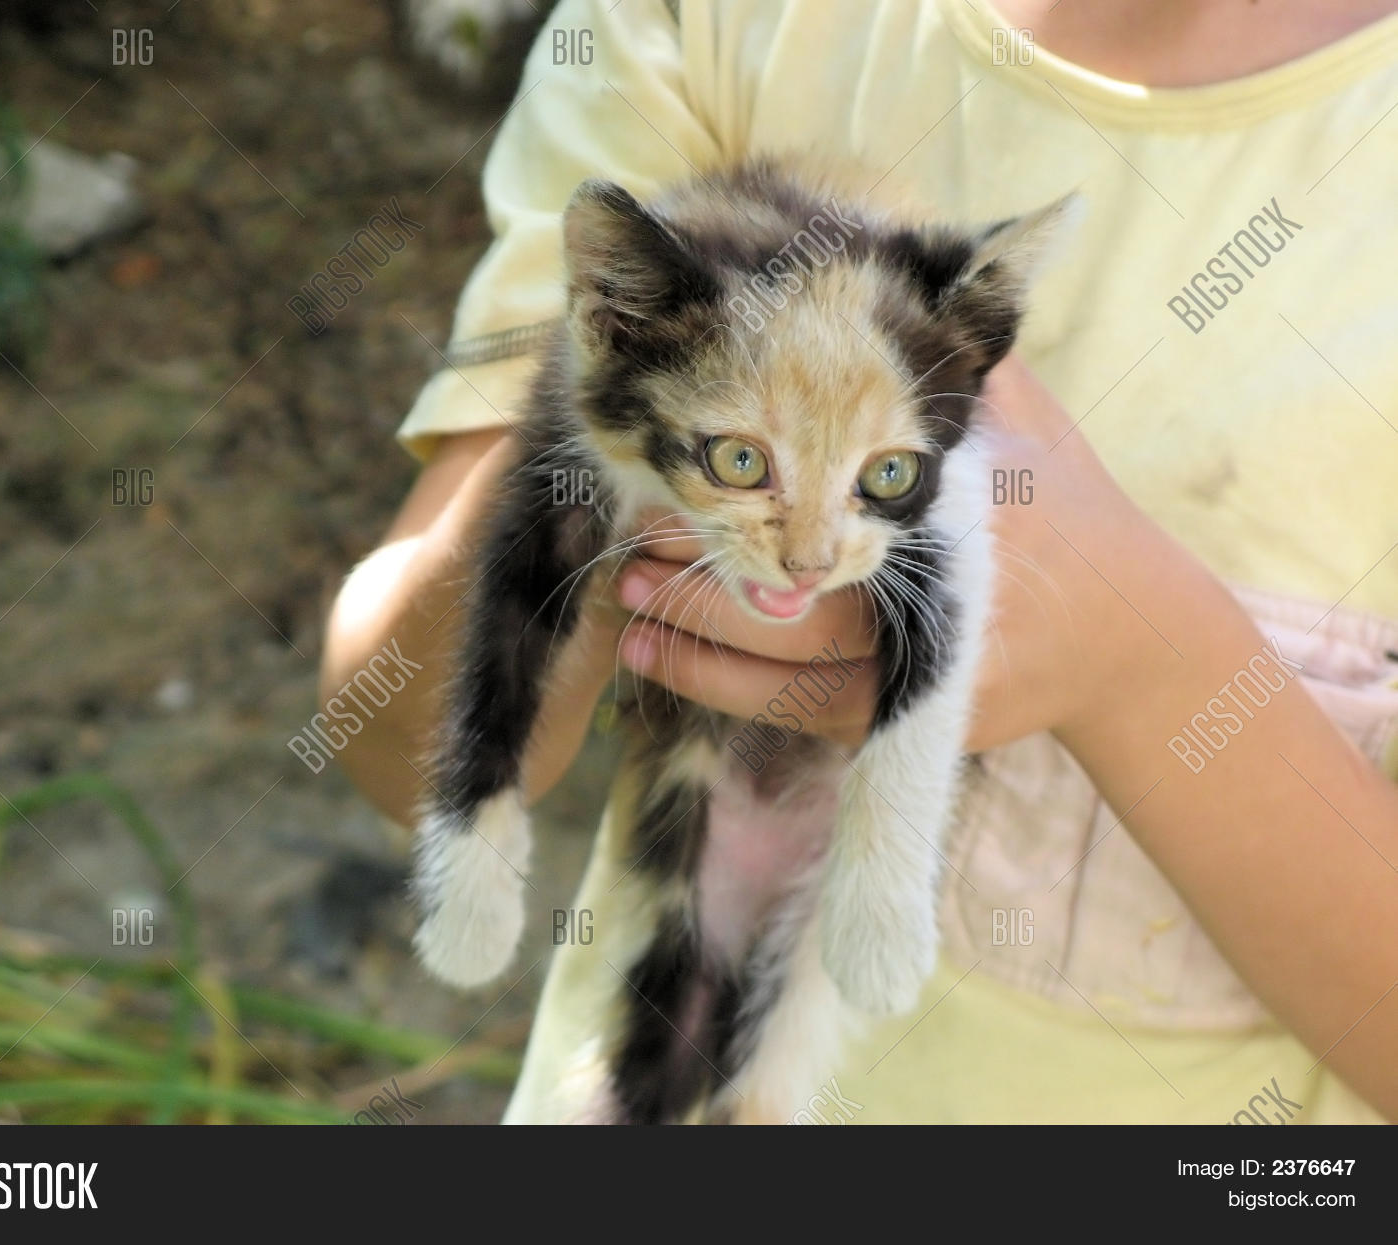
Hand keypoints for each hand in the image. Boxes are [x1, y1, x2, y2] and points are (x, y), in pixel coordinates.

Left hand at [611, 354, 1168, 753]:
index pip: (841, 477)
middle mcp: (943, 586)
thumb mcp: (1023, 415)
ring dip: (691, 629)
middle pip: (800, 581)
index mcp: (961, 502)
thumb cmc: (1062, 505)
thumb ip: (954, 350)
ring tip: (625, 599)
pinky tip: (652, 655)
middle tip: (635, 540)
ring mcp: (923, 662)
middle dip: (707, 560)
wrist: (1126, 638)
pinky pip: (789, 709)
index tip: (685, 452)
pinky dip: (714, 684)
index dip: (755, 471)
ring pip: (784, 657)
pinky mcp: (901, 716)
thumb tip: (880, 260)